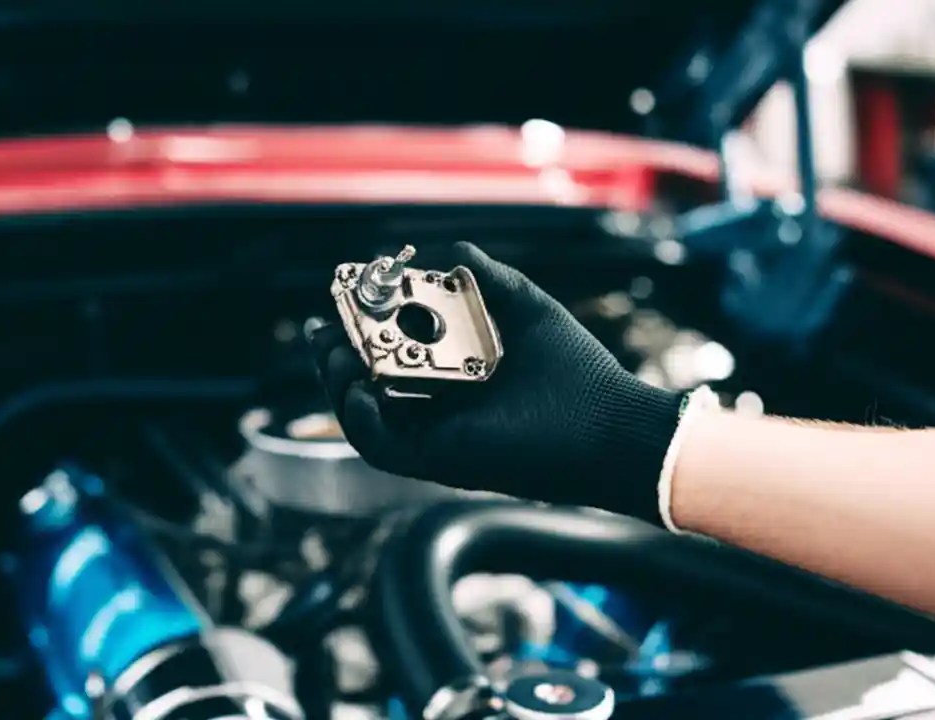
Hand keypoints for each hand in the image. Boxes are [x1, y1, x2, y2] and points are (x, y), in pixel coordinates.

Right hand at [309, 242, 684, 521]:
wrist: (609, 424)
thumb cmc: (578, 373)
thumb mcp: (528, 310)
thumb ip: (491, 280)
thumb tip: (455, 249)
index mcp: (458, 379)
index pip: (396, 357)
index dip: (366, 332)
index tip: (349, 300)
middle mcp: (442, 410)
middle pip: (370, 387)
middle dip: (338, 358)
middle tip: (324, 328)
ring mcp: (437, 437)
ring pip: (368, 417)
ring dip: (341, 385)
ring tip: (336, 352)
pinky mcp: (439, 461)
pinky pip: (382, 446)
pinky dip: (361, 418)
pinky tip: (358, 387)